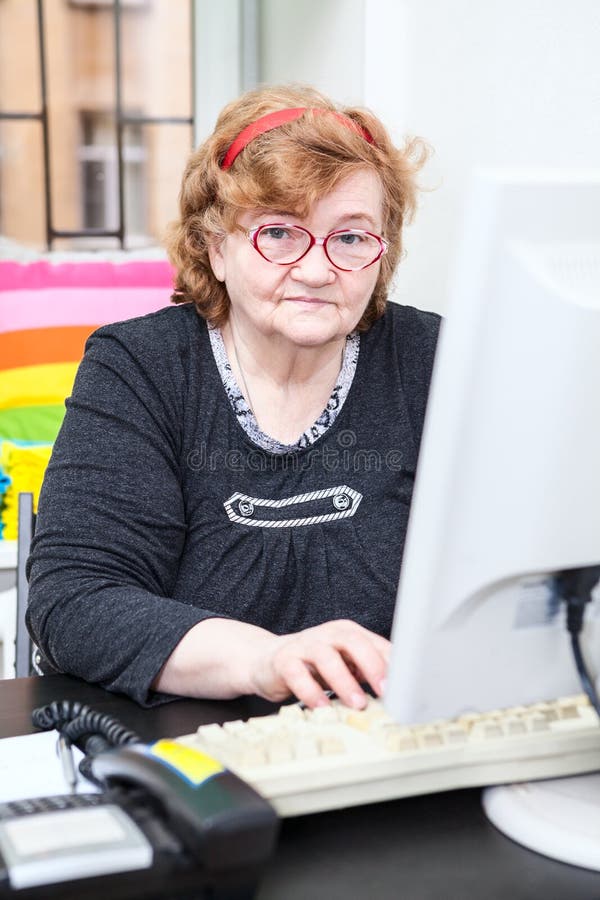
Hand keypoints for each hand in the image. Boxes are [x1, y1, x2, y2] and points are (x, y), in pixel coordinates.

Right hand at [250, 619, 389, 709]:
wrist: (266, 660)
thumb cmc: (313, 665)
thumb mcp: (343, 665)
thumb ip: (365, 673)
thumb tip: (397, 694)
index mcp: (347, 633)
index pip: (374, 643)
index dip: (391, 662)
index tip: (405, 684)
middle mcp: (327, 634)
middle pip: (353, 642)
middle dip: (372, 665)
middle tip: (384, 690)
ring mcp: (304, 645)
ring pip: (327, 657)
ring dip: (344, 681)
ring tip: (357, 703)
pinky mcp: (284, 660)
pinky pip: (298, 674)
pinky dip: (312, 692)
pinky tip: (322, 707)